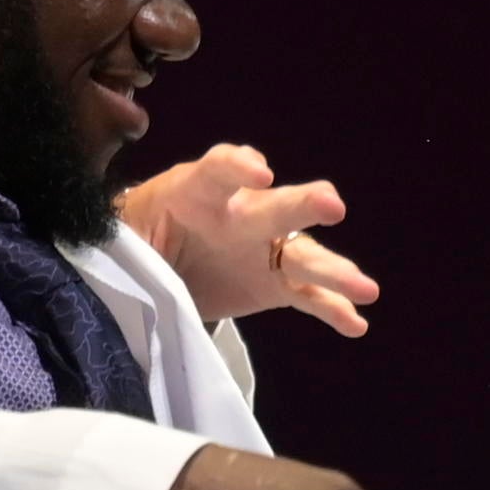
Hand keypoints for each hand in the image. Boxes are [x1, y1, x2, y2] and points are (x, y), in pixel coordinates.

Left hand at [115, 143, 381, 335]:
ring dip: (336, 271)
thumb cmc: (144, 232)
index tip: (259, 172)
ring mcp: (266, 248)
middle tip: (331, 206)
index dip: (239, 166)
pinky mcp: (276, 283)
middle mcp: (245, 214)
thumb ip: (131, 240)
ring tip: (366, 290)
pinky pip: (309, 295)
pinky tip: (356, 323)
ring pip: (305, 256)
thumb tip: (122, 262)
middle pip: (277, 206)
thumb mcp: (126, 231)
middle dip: (304, 204)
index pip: (220, 170)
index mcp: (201, 192)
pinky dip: (332, 308)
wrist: (162, 255)